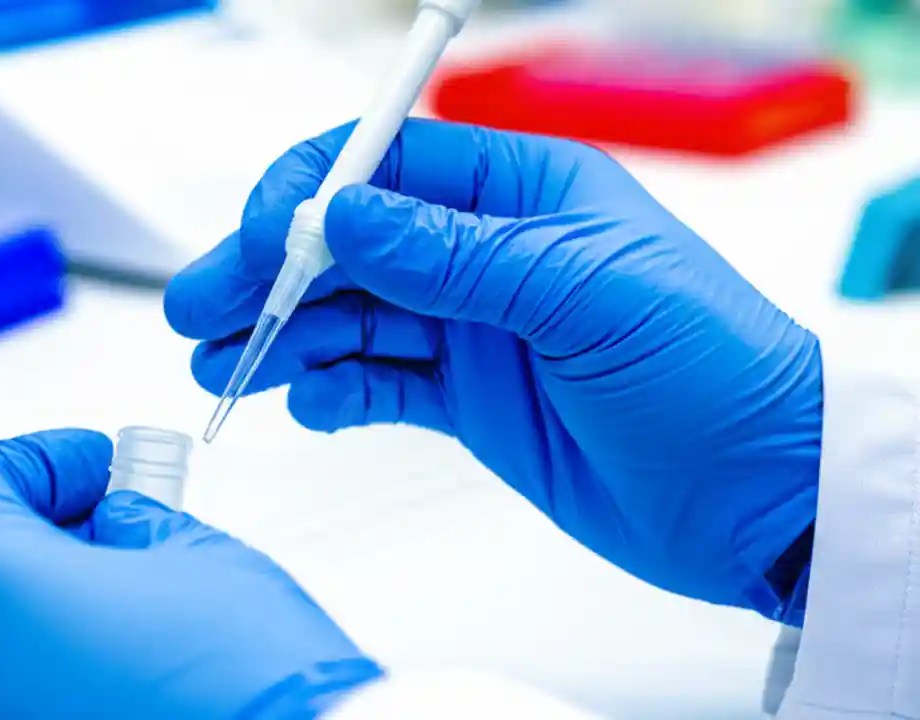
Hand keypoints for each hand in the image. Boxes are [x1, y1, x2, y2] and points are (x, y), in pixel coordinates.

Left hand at [0, 429, 381, 718]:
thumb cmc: (243, 682)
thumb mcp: (193, 556)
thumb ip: (131, 523)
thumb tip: (112, 523)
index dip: (34, 460)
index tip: (94, 462)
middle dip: (41, 530)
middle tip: (116, 515)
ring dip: (40, 603)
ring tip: (127, 594)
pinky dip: (42, 667)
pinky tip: (115, 660)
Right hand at [164, 120, 821, 616]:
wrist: (763, 495)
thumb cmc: (712, 370)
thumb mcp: (581, 291)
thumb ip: (452, 256)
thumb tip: (345, 215)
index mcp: (522, 193)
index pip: (387, 163)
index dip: (312, 194)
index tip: (265, 240)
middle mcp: (487, 254)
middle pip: (350, 244)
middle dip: (270, 271)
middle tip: (200, 307)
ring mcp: (474, 330)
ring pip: (352, 317)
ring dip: (283, 336)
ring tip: (224, 366)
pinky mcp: (468, 401)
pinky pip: (378, 384)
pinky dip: (334, 391)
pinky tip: (308, 403)